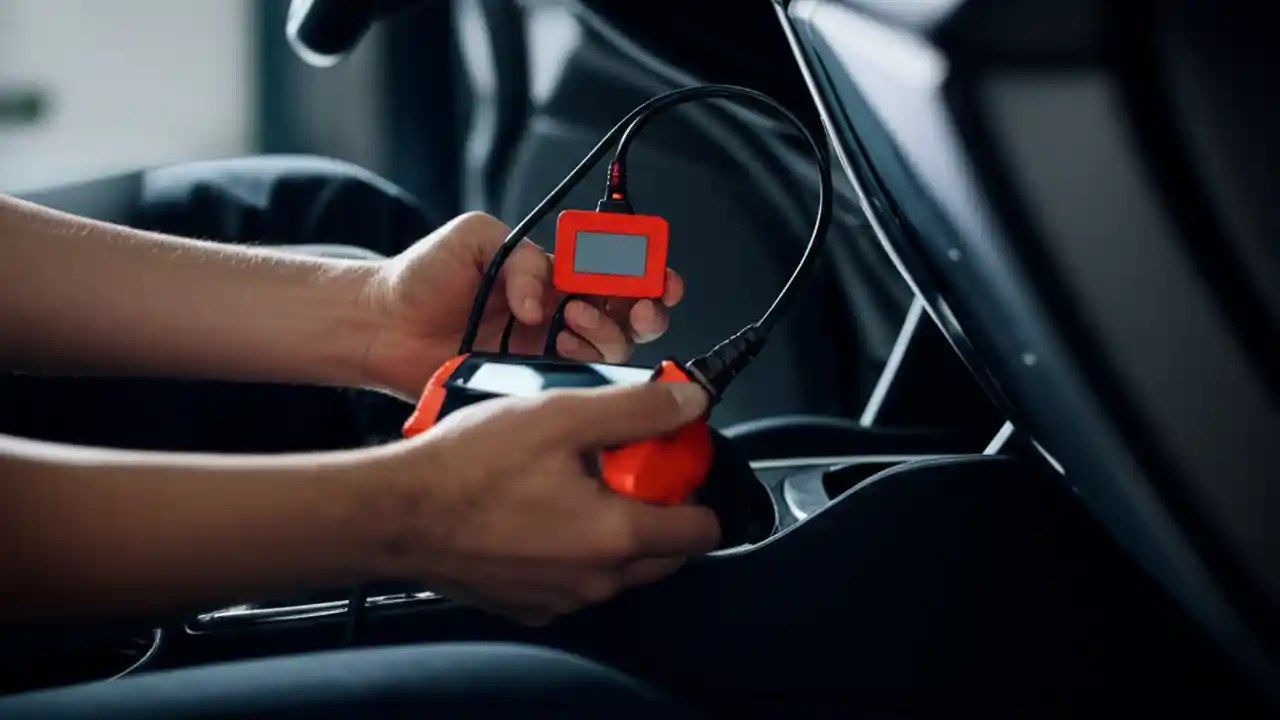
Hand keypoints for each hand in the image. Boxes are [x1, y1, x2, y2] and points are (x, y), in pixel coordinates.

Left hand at [362, 212, 684, 397]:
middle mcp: (558, 312)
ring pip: (613, 348)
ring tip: (575, 321)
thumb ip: (523, 258)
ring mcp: (549, 350)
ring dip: (610, 331)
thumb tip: (546, 297)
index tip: (653, 270)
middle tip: (640, 304)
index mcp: (552, 273)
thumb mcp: (475, 239)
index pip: (615, 267)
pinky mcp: (533, 382)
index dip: (645, 267)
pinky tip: (566, 351)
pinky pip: (577, 382)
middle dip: (648, 305)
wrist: (383, 326)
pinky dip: (585, 367)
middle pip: (629, 311)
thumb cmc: (422, 278)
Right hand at [364, 380, 719, 625]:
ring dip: (614, 525)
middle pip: (665, 550)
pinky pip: (575, 577)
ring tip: (572, 477)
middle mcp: (595, 580)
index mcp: (616, 537)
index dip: (694, 485)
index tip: (669, 456)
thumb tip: (688, 401)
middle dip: (657, 506)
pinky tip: (540, 507)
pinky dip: (573, 547)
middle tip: (619, 462)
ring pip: (619, 565)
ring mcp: (561, 599)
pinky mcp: (529, 604)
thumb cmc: (469, 468)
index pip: (701, 529)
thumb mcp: (561, 415)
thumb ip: (637, 409)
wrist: (396, 514)